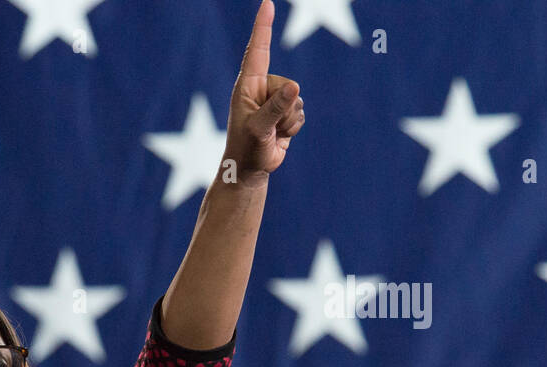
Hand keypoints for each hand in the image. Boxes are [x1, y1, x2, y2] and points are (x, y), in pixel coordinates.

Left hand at [225, 0, 304, 182]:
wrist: (250, 170)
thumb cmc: (246, 150)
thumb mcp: (259, 129)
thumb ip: (276, 108)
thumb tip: (295, 88)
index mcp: (247, 86)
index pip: (258, 50)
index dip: (263, 26)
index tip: (267, 3)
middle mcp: (260, 88)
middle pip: (288, 84)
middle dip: (284, 109)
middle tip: (267, 128)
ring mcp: (273, 100)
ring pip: (297, 99)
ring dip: (288, 120)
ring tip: (271, 133)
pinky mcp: (284, 111)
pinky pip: (300, 112)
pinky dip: (293, 126)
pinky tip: (279, 136)